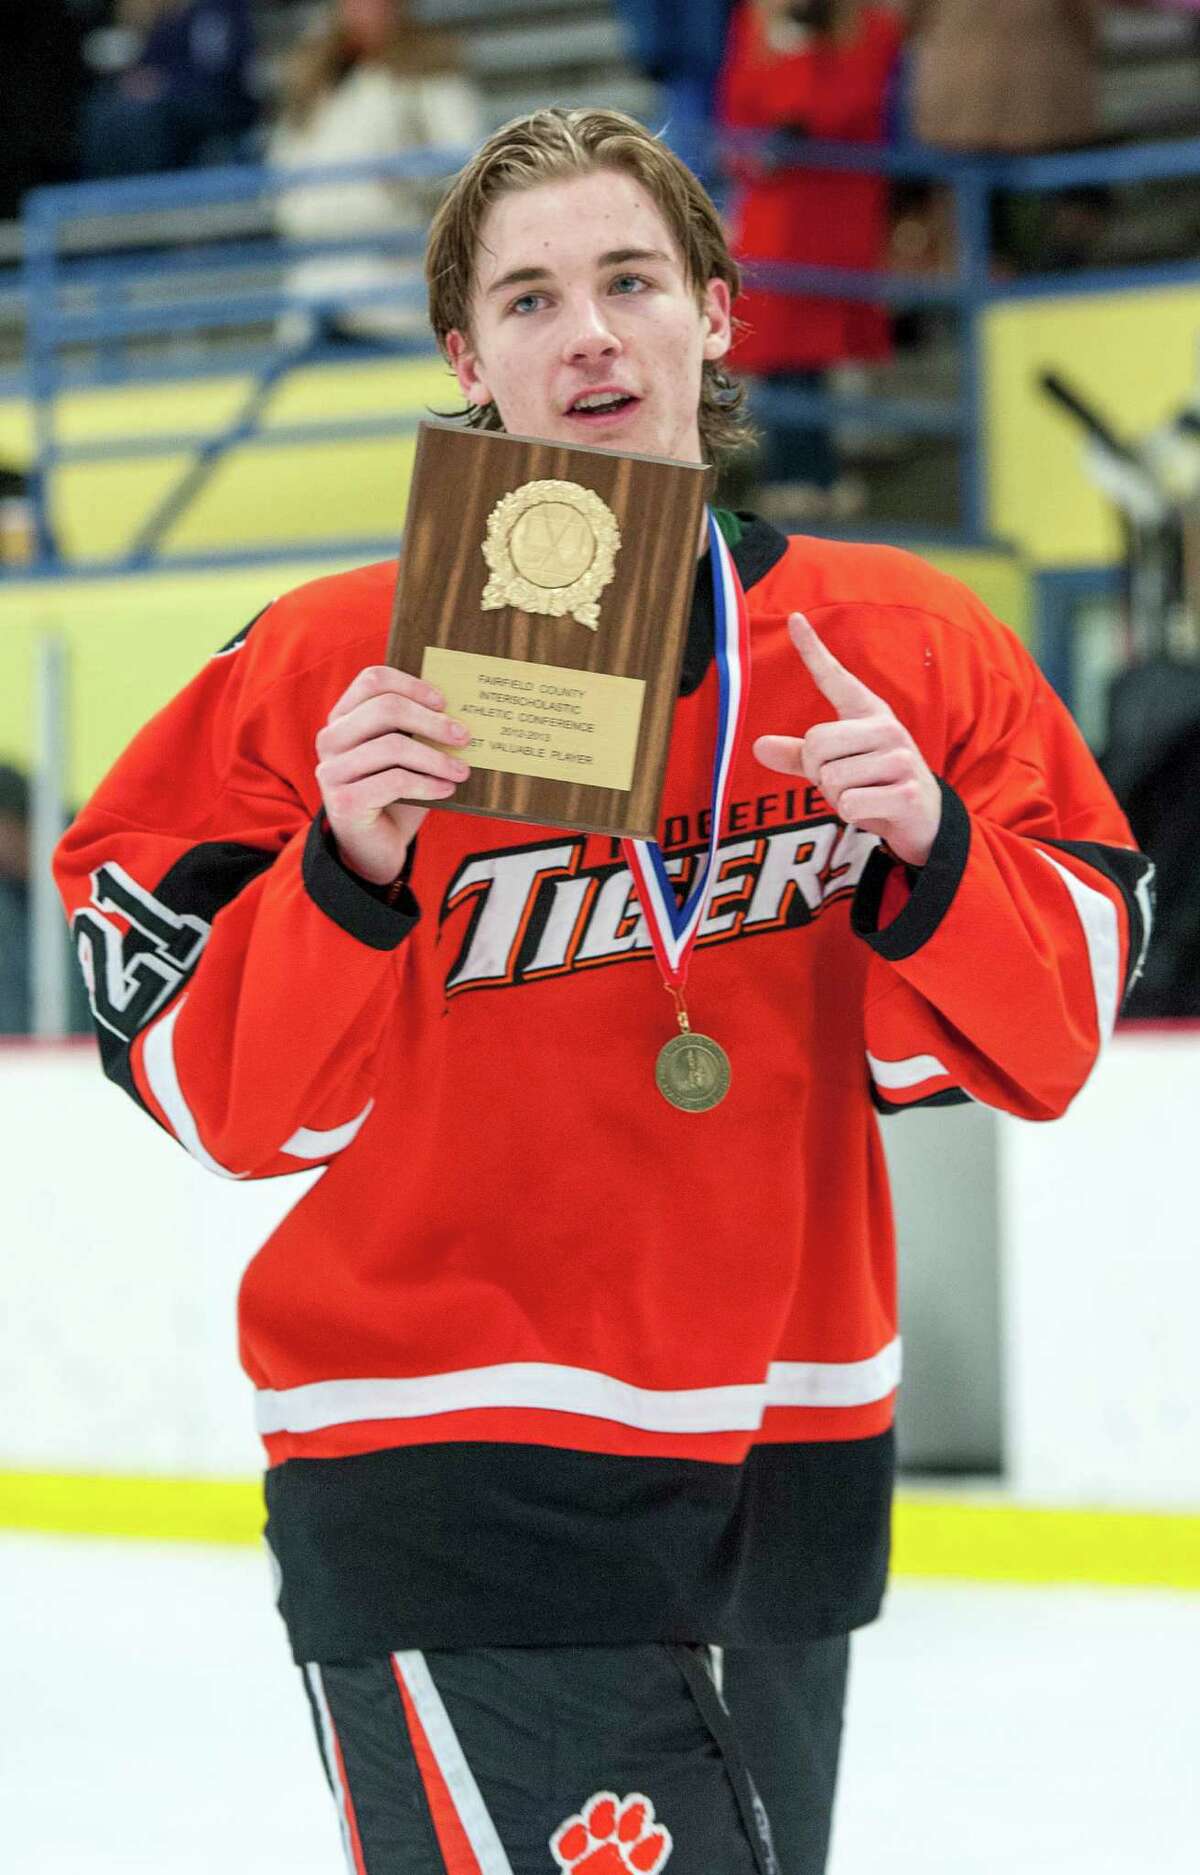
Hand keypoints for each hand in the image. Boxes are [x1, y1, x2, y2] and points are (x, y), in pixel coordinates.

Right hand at [315, 666, 470, 884]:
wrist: (374, 847)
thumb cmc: (396, 795)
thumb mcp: (407, 756)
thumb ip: (418, 731)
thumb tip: (461, 711)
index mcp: (344, 718)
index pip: (372, 680)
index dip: (411, 685)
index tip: (444, 701)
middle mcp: (330, 739)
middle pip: (385, 708)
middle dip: (432, 721)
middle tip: (464, 736)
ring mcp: (331, 770)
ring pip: (392, 746)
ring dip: (436, 757)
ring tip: (462, 771)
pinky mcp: (343, 801)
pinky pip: (393, 781)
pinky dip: (427, 783)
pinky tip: (446, 789)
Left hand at [753, 613, 941, 867]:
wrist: (923, 817)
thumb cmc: (872, 783)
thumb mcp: (835, 767)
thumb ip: (798, 757)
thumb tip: (758, 746)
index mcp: (868, 713)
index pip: (834, 678)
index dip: (813, 649)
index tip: (794, 618)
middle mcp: (887, 728)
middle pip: (816, 743)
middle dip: (815, 772)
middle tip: (840, 781)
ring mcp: (900, 759)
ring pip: (830, 779)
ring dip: (836, 797)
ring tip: (863, 795)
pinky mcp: (906, 792)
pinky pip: (848, 804)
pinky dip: (851, 815)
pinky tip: (874, 810)